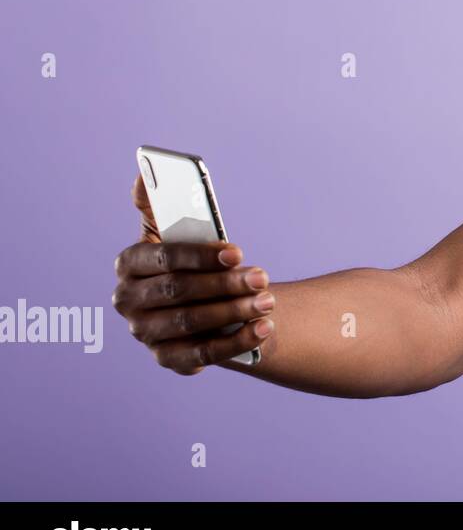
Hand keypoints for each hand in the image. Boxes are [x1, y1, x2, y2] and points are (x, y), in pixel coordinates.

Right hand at [113, 174, 275, 373]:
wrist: (204, 299)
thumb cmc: (192, 259)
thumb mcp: (173, 229)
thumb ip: (159, 203)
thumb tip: (144, 171)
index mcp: (129, 264)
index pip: (163, 258)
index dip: (201, 256)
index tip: (238, 252)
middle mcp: (129, 301)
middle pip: (179, 291)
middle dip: (224, 285)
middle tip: (262, 278)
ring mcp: (145, 332)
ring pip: (191, 323)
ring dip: (233, 312)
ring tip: (267, 302)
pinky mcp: (167, 358)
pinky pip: (201, 355)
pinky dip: (234, 343)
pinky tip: (263, 329)